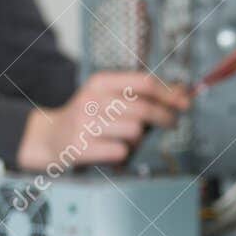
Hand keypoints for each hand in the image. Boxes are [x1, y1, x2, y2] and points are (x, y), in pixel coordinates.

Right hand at [17, 72, 189, 171]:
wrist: (50, 138)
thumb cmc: (89, 117)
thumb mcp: (110, 96)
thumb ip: (143, 94)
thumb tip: (184, 93)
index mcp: (100, 82)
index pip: (143, 83)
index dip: (169, 94)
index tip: (185, 103)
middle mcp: (91, 100)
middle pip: (143, 108)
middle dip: (165, 117)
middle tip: (171, 123)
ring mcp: (85, 124)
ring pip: (134, 131)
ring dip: (138, 138)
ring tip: (127, 138)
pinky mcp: (81, 147)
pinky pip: (121, 151)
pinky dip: (124, 153)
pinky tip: (113, 150)